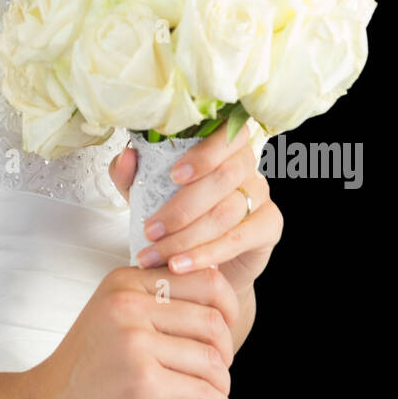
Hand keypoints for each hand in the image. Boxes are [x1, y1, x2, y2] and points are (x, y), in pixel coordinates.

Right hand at [25, 263, 236, 398]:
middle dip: (227, 349)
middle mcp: (129, 304)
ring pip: (211, 359)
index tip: (226, 330)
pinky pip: (202, 392)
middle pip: (212, 318)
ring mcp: (134, 344)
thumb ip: (153, 300)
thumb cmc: (85, 367)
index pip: (202, 278)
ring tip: (218, 394)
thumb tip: (217, 300)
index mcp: (125, 281)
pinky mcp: (141, 383)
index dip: (227, 306)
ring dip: (223, 383)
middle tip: (221, 368)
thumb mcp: (112, 314)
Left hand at [108, 119, 283, 294]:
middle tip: (151, 230)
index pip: (226, 133)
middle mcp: (246, 164)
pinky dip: (207, 254)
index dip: (204, 154)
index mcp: (220, 144)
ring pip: (228, 211)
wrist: (201, 261)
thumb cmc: (173, 216)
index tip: (173, 176)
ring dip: (188, 236)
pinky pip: (239, 238)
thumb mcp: (144, 193)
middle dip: (182, 207)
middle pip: (224, 177)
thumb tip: (128, 156)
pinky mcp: (269, 225)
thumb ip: (131, 173)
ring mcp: (261, 194)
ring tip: (157, 253)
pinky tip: (182, 265)